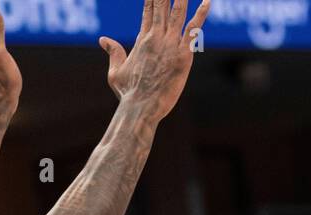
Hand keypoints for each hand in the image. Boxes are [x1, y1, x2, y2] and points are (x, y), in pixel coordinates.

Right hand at [100, 0, 210, 120]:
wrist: (140, 108)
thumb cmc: (127, 94)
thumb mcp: (115, 72)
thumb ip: (113, 52)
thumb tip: (103, 39)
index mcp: (142, 40)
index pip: (149, 10)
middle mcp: (156, 38)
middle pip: (163, 5)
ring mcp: (170, 44)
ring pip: (178, 12)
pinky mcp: (183, 54)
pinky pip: (194, 30)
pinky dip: (201, 14)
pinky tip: (207, 1)